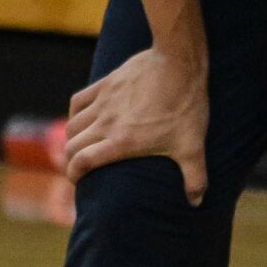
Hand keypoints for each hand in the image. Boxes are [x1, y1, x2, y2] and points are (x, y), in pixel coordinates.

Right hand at [64, 46, 209, 203]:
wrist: (178, 64)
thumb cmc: (185, 106)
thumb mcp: (193, 146)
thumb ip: (195, 177)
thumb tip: (196, 202)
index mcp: (122, 141)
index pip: (83, 161)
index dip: (74, 174)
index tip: (76, 180)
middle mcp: (106, 123)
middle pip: (72, 145)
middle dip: (70, 160)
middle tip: (77, 167)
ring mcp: (103, 102)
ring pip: (73, 124)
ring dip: (71, 138)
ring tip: (78, 146)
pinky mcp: (106, 84)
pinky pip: (78, 100)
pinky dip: (75, 113)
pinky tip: (81, 117)